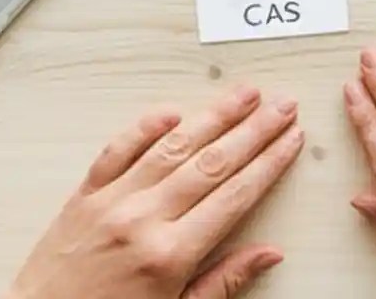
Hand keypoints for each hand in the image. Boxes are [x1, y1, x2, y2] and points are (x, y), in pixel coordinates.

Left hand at [8, 86, 304, 298]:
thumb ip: (224, 281)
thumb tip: (269, 253)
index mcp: (170, 254)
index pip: (235, 195)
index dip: (269, 163)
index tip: (292, 140)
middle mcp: (142, 220)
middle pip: (212, 163)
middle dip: (254, 130)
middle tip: (282, 105)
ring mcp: (111, 202)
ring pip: (173, 147)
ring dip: (213, 117)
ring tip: (243, 95)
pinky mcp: (83, 196)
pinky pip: (117, 150)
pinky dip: (145, 127)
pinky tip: (173, 111)